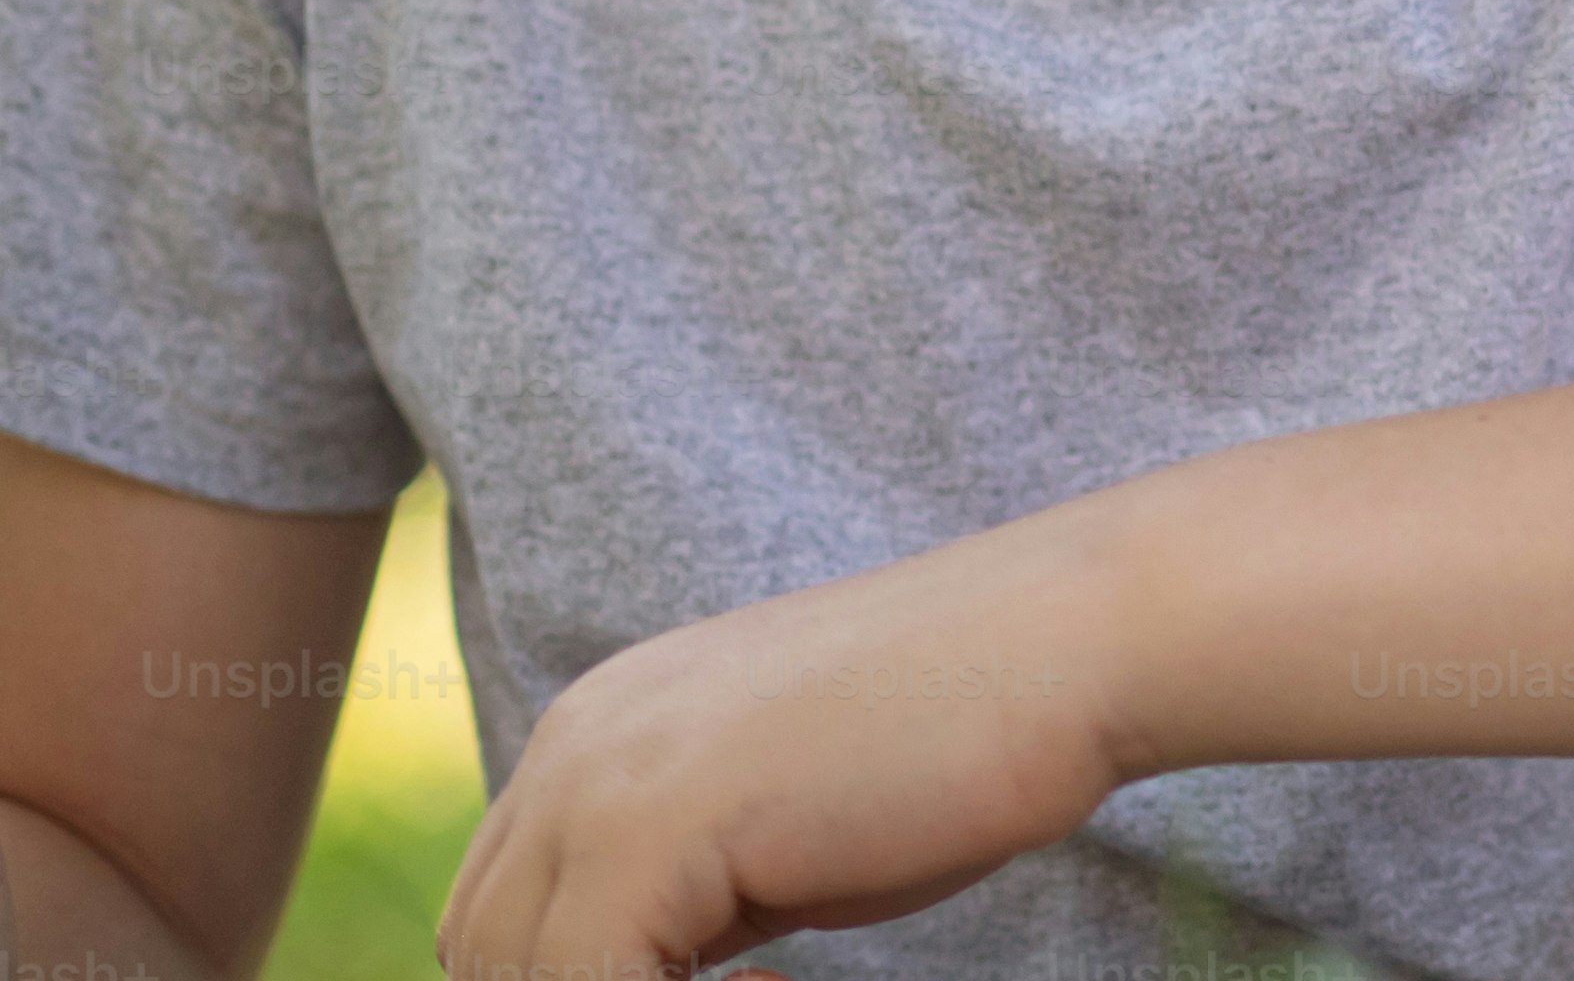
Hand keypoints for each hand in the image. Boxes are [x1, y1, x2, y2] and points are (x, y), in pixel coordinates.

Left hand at [437, 511, 1134, 980]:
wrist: (1076, 640)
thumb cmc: (968, 734)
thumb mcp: (780, 828)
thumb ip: (685, 896)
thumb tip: (635, 970)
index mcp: (598, 728)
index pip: (502, 920)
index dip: (591, 980)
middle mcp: (574, 741)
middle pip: (484, 955)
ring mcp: (600, 781)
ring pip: (514, 980)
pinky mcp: (646, 831)